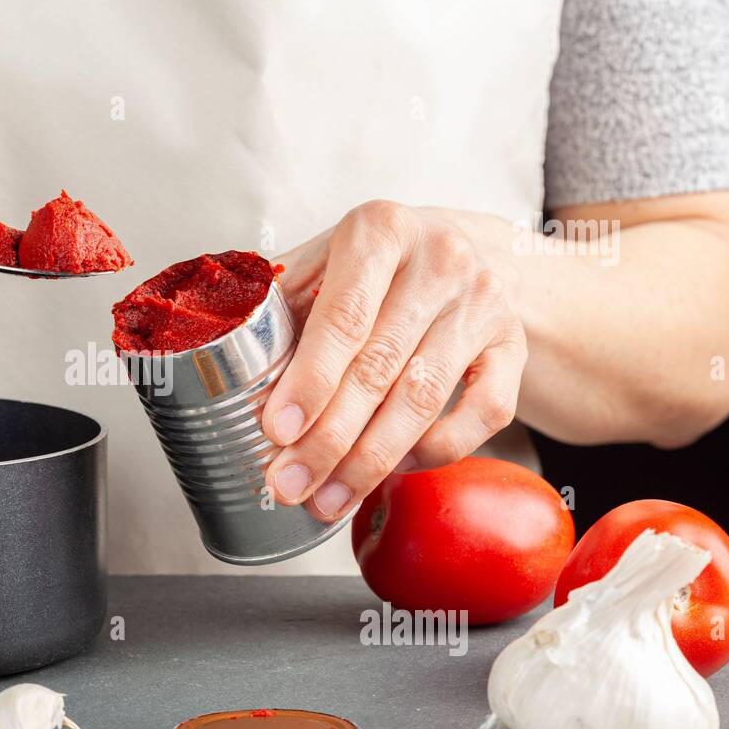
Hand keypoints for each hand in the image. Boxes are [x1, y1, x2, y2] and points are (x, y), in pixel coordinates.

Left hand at [262, 201, 527, 521]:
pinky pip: (484, 414)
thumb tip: (214, 355)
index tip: (277, 431)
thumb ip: (275, 302)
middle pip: (379, 367)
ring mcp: (484, 305)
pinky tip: (393, 471)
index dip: (309, 381)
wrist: (468, 248)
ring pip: (424, 399)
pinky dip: (436, 451)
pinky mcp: (514, 347)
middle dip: (328, 439)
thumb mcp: (323, 260)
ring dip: (371, 461)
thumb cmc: (376, 266)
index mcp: (380, 230)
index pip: (342, 317)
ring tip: (327, 498)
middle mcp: (440, 260)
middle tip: (289, 485)